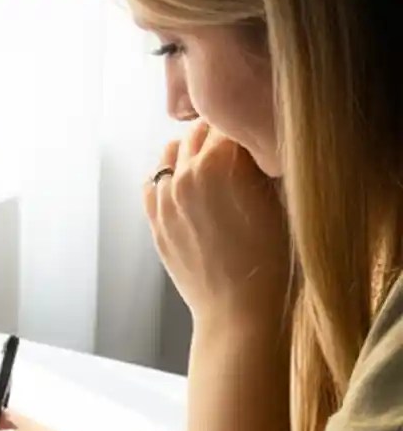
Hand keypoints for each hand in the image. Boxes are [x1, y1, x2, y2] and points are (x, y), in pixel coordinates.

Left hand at [144, 120, 288, 328]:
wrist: (238, 309)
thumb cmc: (271, 259)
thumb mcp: (278, 200)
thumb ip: (260, 163)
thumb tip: (254, 139)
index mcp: (220, 162)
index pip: (230, 121)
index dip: (245, 125)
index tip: (254, 133)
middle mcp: (186, 175)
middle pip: (197, 132)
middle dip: (217, 134)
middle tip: (235, 147)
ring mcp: (165, 199)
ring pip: (170, 153)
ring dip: (188, 152)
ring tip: (210, 166)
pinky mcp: (154, 221)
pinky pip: (152, 183)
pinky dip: (167, 178)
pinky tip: (186, 188)